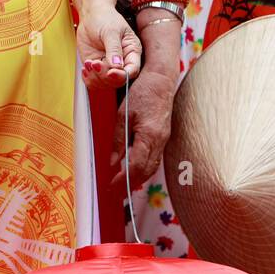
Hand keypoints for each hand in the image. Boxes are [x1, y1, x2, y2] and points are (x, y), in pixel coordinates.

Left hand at [78, 3, 141, 89]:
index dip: (122, 75)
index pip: (132, 70)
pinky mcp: (97, 67)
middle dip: (105, 76)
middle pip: (118, 80)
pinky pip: (94, 82)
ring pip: (105, 83)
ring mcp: (109, 66)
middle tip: (95, 63)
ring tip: (89, 63)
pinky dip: (88, 79)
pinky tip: (86, 68)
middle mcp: (122, 61)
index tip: (111, 72)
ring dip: (95, 77)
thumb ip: (114, 49)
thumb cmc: (105, 18)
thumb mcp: (111, 31)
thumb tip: (117, 65)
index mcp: (132, 51)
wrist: (91, 16)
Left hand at [111, 13, 178, 187]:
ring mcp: (164, 140)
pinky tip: (132, 172)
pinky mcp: (163, 137)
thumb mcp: (123, 114)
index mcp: (150, 136)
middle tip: (113, 192)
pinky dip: (143, 169)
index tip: (110, 186)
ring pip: (152, 167)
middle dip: (129, 184)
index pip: (137, 166)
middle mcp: (160, 141)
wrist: (161, 80)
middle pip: (146, 171)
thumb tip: (112, 162)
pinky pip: (154, 159)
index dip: (123, 179)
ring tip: (120, 187)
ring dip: (137, 179)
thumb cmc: (141, 93)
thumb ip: (118, 140)